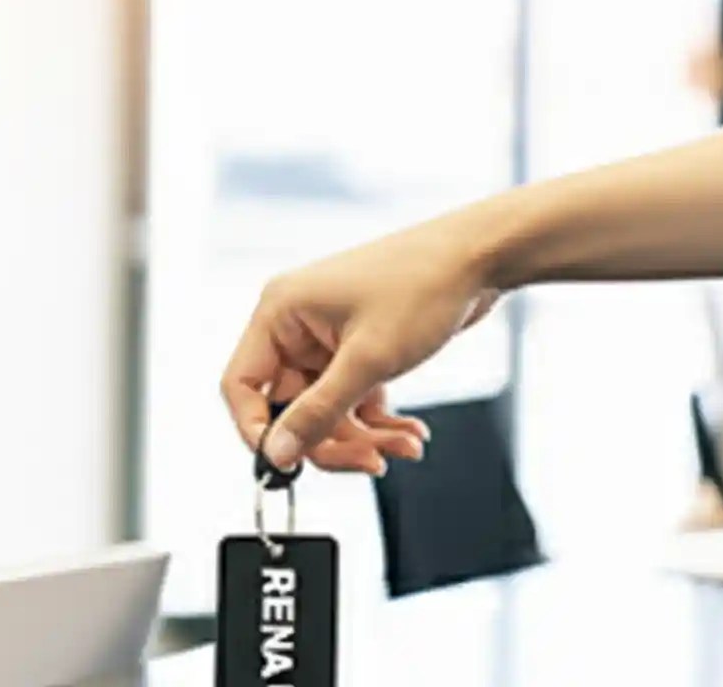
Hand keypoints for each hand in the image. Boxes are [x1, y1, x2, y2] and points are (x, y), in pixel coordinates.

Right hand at [221, 221, 500, 475]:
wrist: (480, 257)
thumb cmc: (423, 287)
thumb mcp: (368, 360)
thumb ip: (318, 412)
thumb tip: (277, 454)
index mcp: (280, 312)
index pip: (242, 386)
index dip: (260, 431)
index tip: (290, 465)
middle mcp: (297, 323)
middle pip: (291, 407)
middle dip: (333, 440)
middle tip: (372, 461)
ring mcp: (329, 336)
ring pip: (327, 408)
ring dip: (364, 436)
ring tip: (407, 447)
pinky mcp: (360, 345)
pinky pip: (354, 397)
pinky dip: (379, 420)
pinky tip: (411, 433)